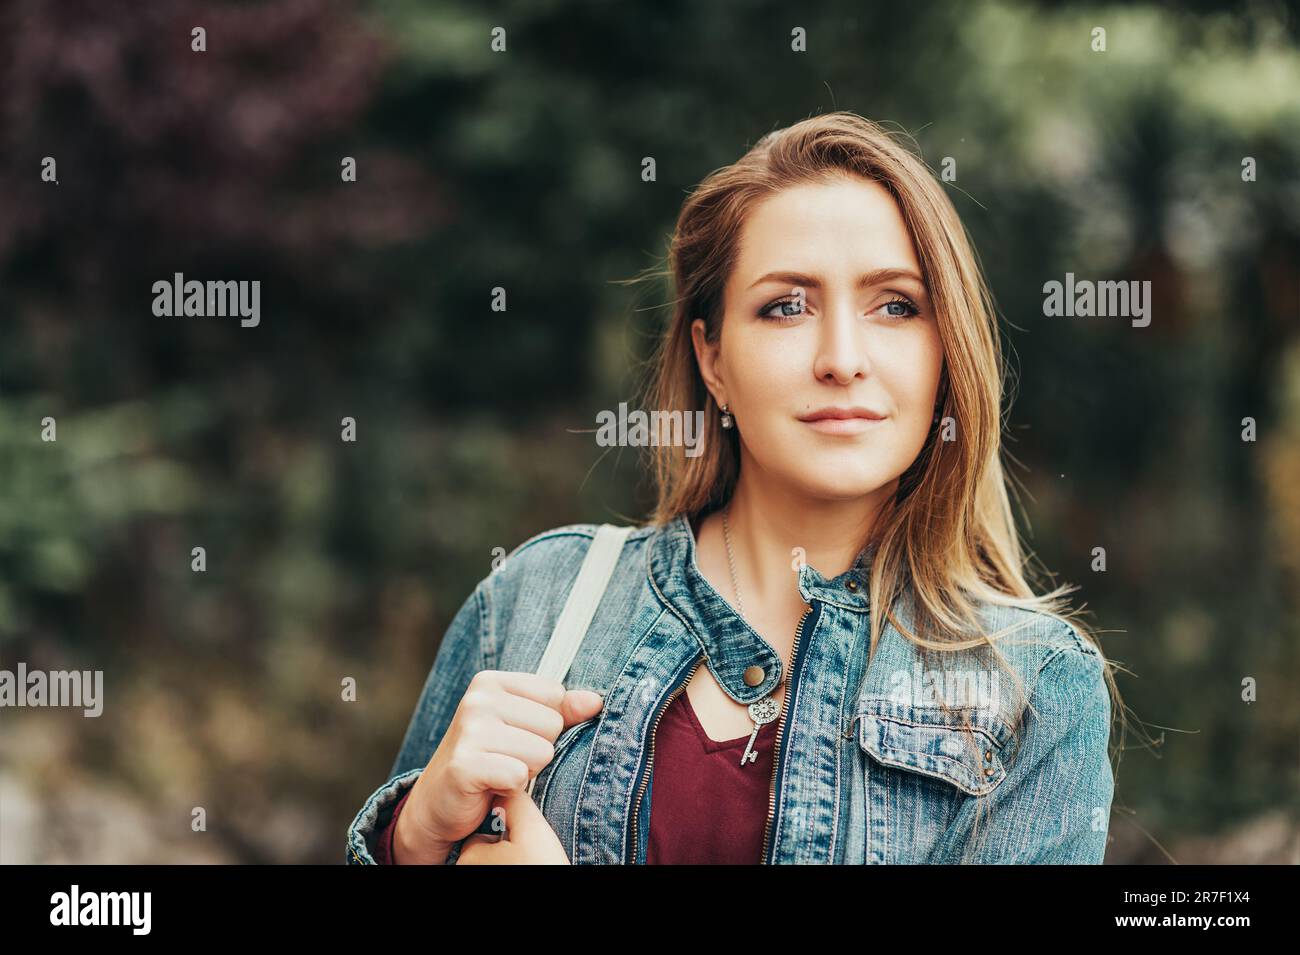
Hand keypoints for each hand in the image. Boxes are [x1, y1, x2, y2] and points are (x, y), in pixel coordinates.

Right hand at [392, 670, 602, 863]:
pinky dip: (512, 788)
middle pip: (553, 725)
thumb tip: (595, 702)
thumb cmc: (486, 758)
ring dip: (525, 771)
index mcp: (491, 681)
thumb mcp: (522, 726)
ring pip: (542, 752)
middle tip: (505, 758)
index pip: (556, 695)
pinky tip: (490, 786)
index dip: (544, 725)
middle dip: (536, 750)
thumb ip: (560, 710)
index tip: (515, 736)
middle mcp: (478, 700)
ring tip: (498, 771)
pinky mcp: (465, 765)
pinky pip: (519, 775)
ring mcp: (469, 731)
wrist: (437, 801)